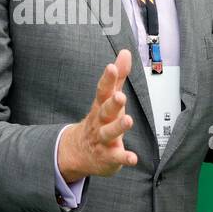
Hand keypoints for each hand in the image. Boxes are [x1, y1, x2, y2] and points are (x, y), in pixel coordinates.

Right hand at [57, 49, 138, 180]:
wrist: (79, 151)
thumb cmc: (99, 120)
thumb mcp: (107, 98)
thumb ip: (118, 77)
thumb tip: (125, 53)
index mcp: (101, 106)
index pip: (103, 90)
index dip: (108, 79)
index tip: (111, 67)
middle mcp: (100, 121)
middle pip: (105, 111)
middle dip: (112, 103)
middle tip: (119, 96)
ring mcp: (103, 139)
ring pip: (109, 132)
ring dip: (118, 127)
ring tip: (128, 120)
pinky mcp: (109, 156)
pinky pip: (116, 157)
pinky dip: (124, 158)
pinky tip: (133, 158)